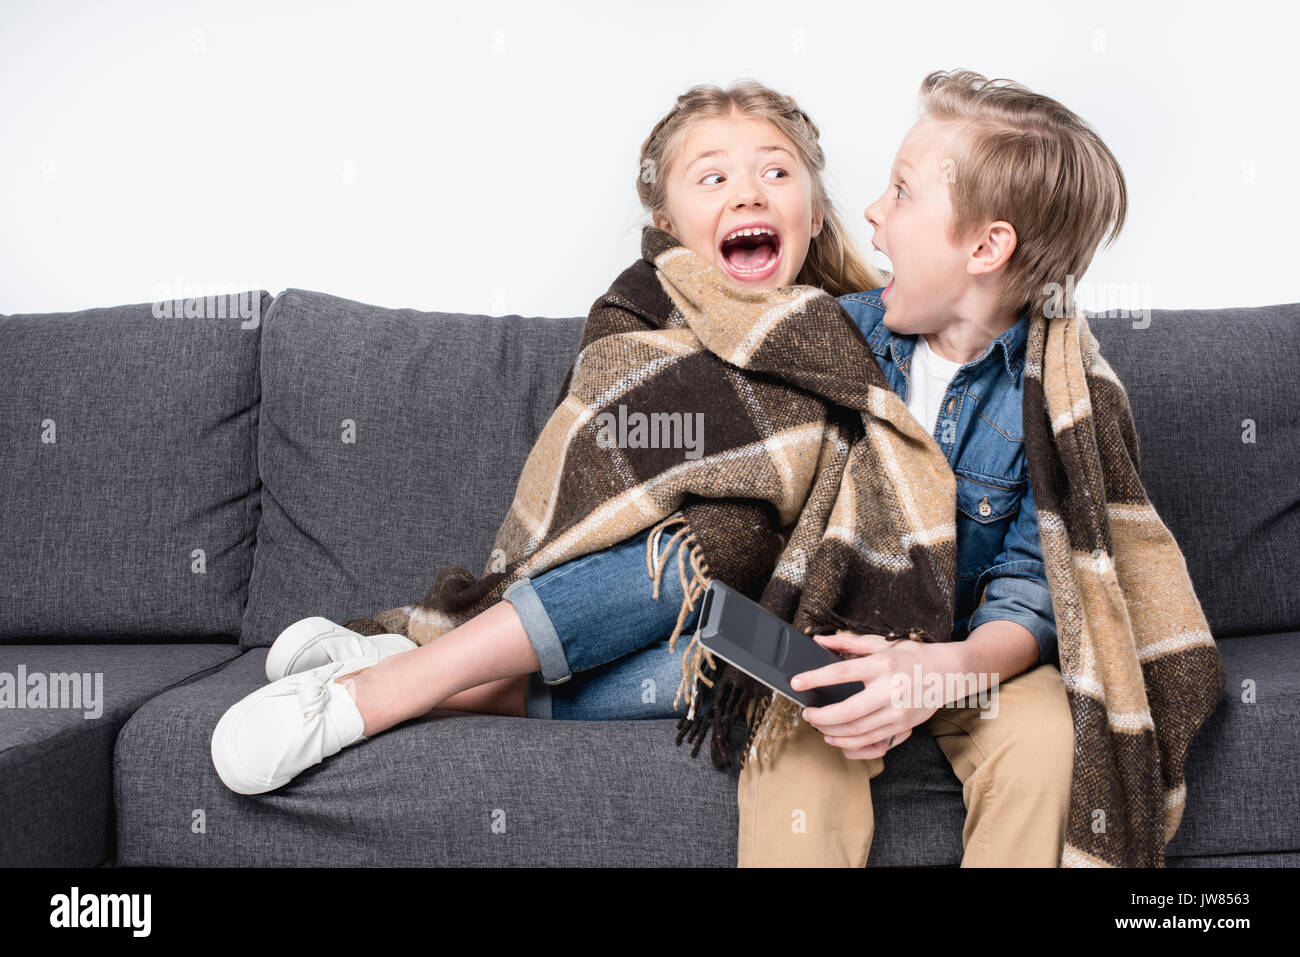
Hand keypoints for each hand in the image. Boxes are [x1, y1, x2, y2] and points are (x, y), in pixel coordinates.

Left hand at [790, 631, 944, 759]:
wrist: (949, 673)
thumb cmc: (913, 656)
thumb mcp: (882, 644)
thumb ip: (848, 643)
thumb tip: (820, 641)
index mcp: (882, 665)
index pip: (841, 673)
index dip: (815, 679)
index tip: (796, 682)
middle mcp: (891, 690)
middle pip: (847, 711)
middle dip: (821, 716)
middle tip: (807, 713)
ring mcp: (899, 712)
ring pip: (858, 732)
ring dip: (832, 733)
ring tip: (818, 727)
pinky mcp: (904, 727)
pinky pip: (873, 742)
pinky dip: (851, 744)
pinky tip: (837, 739)